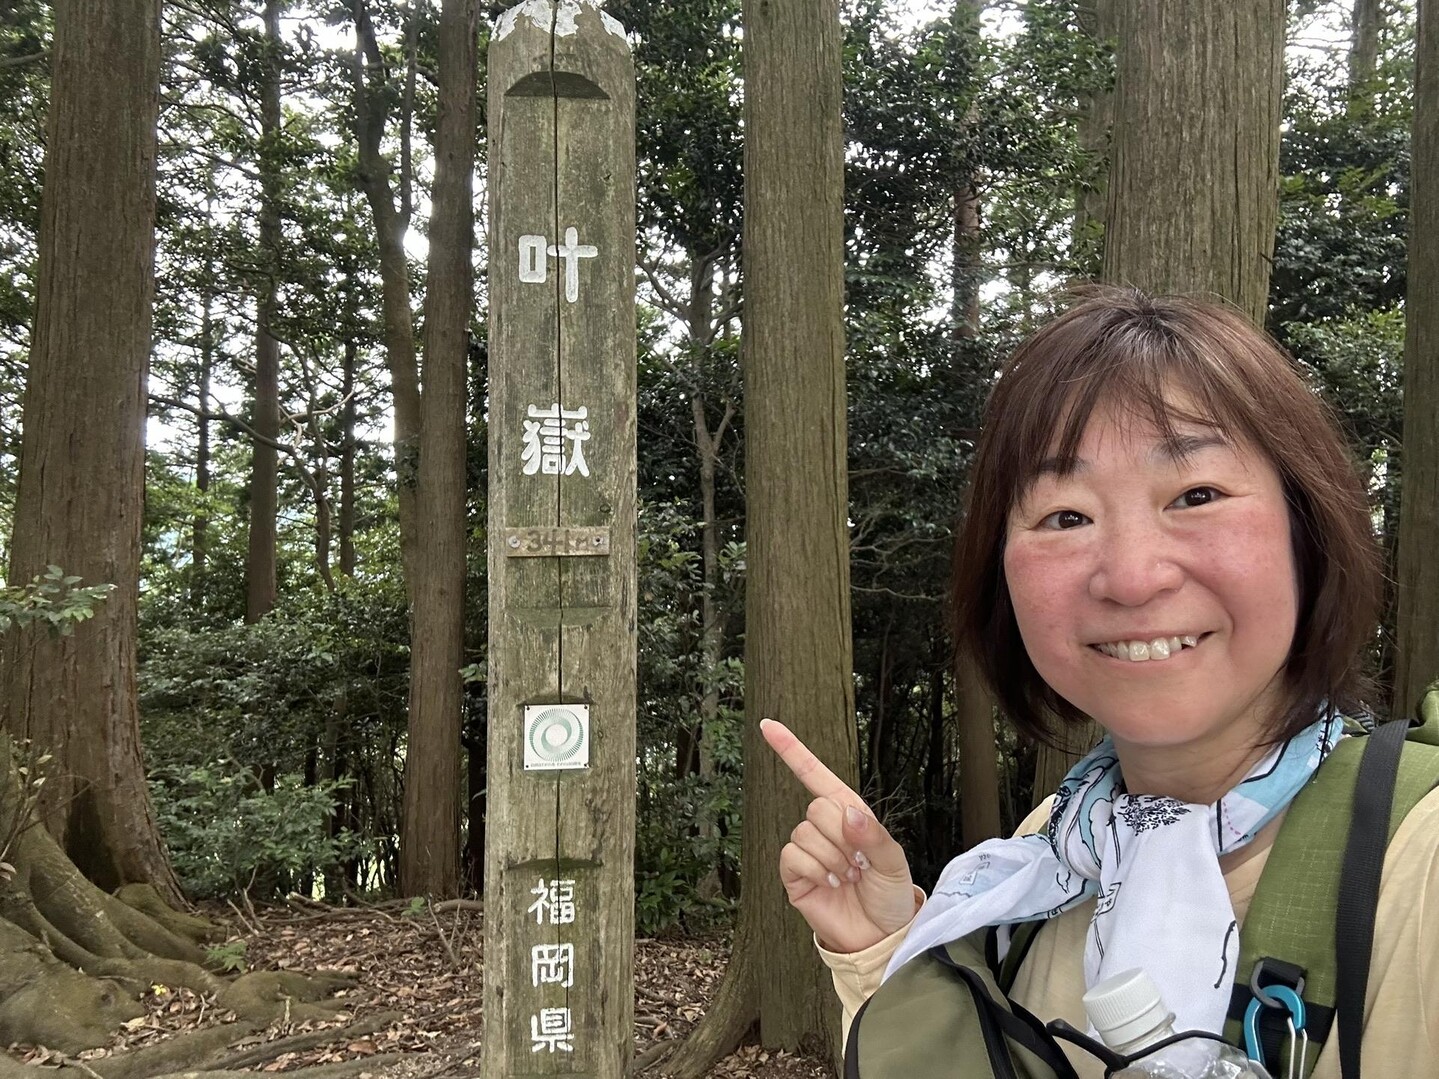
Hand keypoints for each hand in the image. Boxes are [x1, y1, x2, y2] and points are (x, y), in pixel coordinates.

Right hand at [761, 718, 916, 953]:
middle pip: (817, 806)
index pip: (816, 774)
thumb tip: (847, 814)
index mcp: (849, 814)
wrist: (880, 937)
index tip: (767, 725)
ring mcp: (807, 851)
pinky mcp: (794, 875)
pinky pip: (792, 856)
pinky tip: (831, 883)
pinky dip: (815, 869)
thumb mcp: (894, 862)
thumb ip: (873, 835)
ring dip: (832, 858)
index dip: (791, 749)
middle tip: (859, 862)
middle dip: (842, 836)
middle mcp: (825, 828)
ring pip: (805, 832)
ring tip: (849, 877)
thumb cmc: (890, 896)